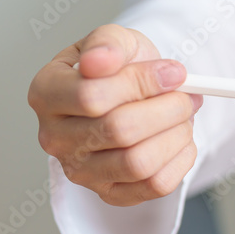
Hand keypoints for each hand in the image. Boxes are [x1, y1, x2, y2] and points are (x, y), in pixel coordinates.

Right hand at [28, 24, 201, 206]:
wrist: (131, 95)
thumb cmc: (120, 67)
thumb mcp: (115, 40)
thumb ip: (108, 43)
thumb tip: (99, 61)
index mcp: (47, 93)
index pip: (92, 96)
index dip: (143, 83)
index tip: (174, 73)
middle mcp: (55, 137)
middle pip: (120, 130)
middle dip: (168, 110)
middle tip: (188, 96)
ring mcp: (81, 171)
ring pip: (139, 163)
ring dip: (176, 135)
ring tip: (184, 117)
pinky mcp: (111, 193)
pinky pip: (156, 185)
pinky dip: (181, 159)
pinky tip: (181, 139)